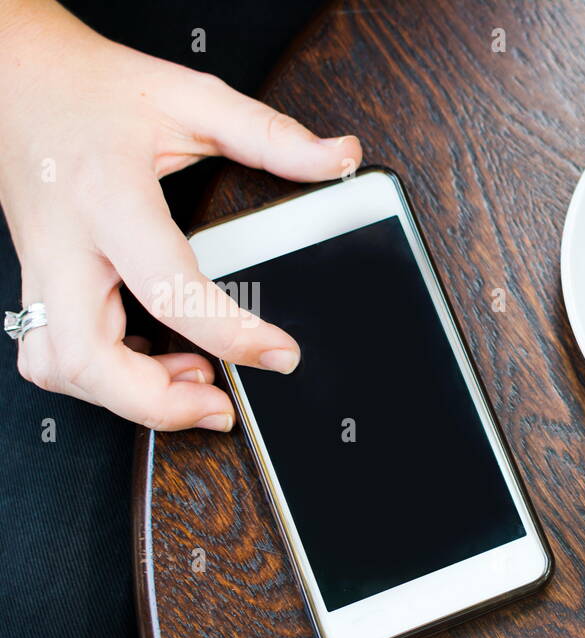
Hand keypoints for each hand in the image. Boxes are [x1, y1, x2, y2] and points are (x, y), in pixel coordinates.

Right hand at [0, 0, 362, 429]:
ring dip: (125, 395)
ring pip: (56, 366)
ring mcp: (42, 270)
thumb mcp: (190, 98)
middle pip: (82, 358)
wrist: (14, 74)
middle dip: (154, 401)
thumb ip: (270, 135)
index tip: (280, 353)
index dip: (229, 333)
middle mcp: (65, 246)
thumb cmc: (91, 86)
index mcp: (108, 198)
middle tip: (221, 404)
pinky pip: (54, 353)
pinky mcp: (38, 282)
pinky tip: (155, 359)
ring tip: (193, 380)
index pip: (167, 285)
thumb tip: (340, 157)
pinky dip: (104, 377)